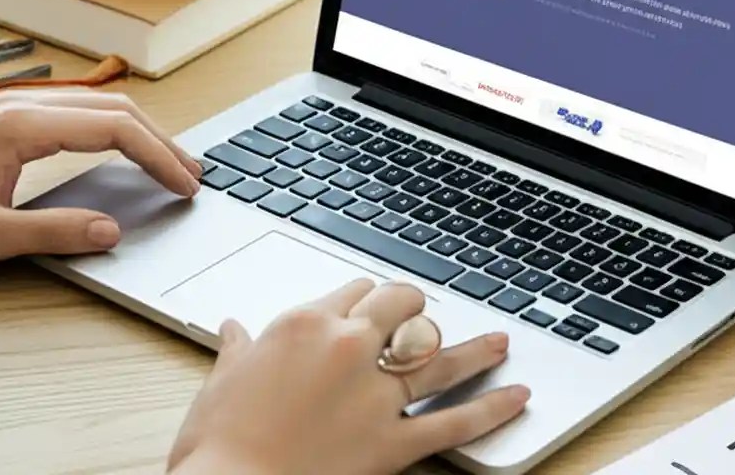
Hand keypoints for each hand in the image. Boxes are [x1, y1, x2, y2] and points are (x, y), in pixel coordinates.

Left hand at [0, 90, 201, 269]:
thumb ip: (55, 232)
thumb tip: (111, 230)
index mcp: (21, 126)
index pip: (113, 128)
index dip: (157, 156)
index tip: (183, 184)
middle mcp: (23, 106)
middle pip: (115, 109)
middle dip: (160, 142)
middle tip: (192, 176)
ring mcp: (18, 108)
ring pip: (101, 107)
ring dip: (142, 133)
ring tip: (171, 164)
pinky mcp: (13, 120)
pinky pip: (80, 114)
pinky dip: (116, 130)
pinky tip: (128, 150)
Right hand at [168, 280, 529, 474]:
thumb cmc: (219, 443)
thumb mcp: (222, 383)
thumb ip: (238, 351)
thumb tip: (233, 330)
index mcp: (305, 325)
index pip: (353, 291)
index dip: (366, 298)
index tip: (370, 305)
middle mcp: (349, 348)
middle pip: (402, 307)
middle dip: (418, 308)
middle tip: (425, 316)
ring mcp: (376, 394)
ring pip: (440, 355)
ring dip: (475, 349)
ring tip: (500, 343)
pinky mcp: (393, 440)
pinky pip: (454, 422)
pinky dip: (492, 409)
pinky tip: (515, 397)